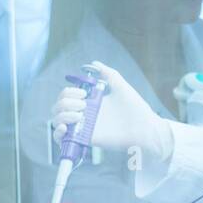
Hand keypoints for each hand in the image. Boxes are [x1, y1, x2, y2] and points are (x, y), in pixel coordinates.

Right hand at [51, 61, 173, 161]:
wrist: (145, 128)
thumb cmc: (136, 108)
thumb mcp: (121, 86)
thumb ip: (108, 74)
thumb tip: (94, 63)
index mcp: (90, 102)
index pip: (66, 96)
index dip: (69, 92)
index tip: (84, 93)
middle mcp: (84, 115)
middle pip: (58, 107)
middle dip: (65, 102)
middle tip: (84, 105)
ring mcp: (83, 127)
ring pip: (56, 121)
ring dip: (61, 115)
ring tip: (79, 115)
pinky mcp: (85, 140)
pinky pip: (62, 140)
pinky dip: (57, 133)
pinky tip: (65, 128)